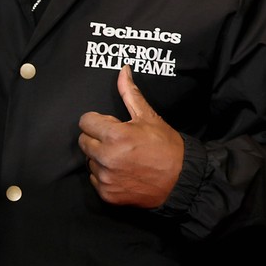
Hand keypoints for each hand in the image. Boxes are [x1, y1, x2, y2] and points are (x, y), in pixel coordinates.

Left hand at [78, 65, 183, 207]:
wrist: (181, 181)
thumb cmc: (166, 147)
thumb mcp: (148, 117)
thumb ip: (130, 93)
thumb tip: (123, 70)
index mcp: (115, 136)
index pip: (85, 122)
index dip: (97, 121)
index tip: (109, 124)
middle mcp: (106, 157)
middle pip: (83, 141)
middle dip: (96, 138)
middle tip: (116, 141)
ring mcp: (106, 178)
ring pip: (89, 161)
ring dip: (99, 157)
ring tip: (121, 157)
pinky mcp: (107, 194)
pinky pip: (95, 180)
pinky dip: (104, 175)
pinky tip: (122, 172)